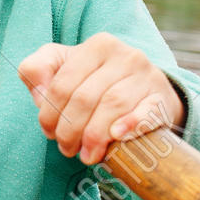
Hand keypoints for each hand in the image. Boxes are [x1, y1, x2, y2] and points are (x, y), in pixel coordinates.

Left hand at [17, 33, 184, 165]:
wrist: (147, 93)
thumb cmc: (96, 81)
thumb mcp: (63, 66)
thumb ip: (37, 70)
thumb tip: (39, 94)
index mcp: (97, 45)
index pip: (63, 83)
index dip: (50, 113)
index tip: (49, 132)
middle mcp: (124, 55)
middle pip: (85, 98)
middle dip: (70, 130)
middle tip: (67, 148)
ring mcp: (146, 76)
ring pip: (112, 106)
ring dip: (93, 136)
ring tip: (86, 154)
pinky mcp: (162, 98)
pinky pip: (146, 112)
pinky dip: (130, 125)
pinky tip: (116, 138)